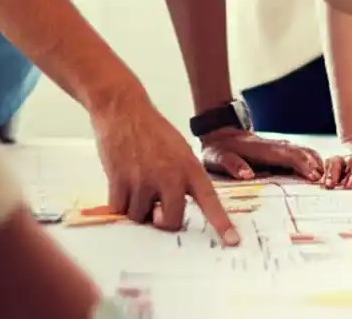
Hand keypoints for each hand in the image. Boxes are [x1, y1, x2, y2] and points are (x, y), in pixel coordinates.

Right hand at [91, 93, 238, 245]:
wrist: (125, 110)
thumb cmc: (154, 133)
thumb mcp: (180, 153)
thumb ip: (181, 180)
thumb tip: (169, 212)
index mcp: (190, 169)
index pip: (210, 201)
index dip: (221, 223)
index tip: (232, 241)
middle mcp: (170, 176)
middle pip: (169, 222)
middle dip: (161, 221)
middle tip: (156, 210)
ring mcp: (145, 180)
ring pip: (140, 217)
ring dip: (137, 209)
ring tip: (136, 183)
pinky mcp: (120, 181)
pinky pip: (120, 209)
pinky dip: (119, 203)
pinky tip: (122, 183)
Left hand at [200, 128, 324, 182]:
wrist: (220, 134)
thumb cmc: (218, 150)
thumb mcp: (217, 158)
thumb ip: (231, 164)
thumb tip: (247, 174)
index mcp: (262, 150)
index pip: (287, 156)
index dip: (302, 164)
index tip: (314, 176)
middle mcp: (275, 146)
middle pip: (301, 153)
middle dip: (316, 165)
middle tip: (329, 181)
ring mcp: (279, 147)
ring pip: (304, 152)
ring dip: (317, 162)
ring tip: (330, 178)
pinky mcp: (281, 151)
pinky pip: (300, 155)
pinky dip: (313, 161)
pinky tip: (320, 171)